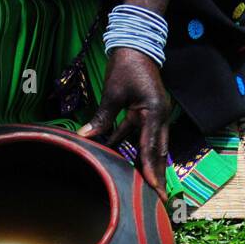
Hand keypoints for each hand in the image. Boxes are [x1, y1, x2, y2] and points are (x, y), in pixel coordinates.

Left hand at [78, 47, 170, 202]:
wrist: (136, 43)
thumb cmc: (126, 65)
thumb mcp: (112, 93)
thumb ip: (102, 118)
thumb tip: (85, 138)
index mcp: (154, 112)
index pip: (151, 148)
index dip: (150, 170)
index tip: (153, 189)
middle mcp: (159, 116)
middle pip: (157, 152)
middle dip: (156, 176)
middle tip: (158, 200)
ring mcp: (155, 115)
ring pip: (150, 146)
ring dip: (146, 165)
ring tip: (144, 188)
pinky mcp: (147, 113)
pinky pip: (140, 136)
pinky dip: (133, 149)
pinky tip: (123, 162)